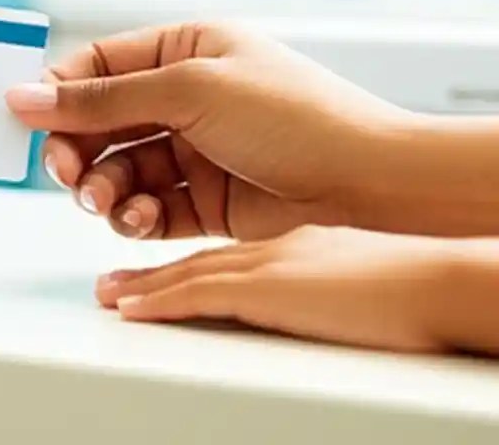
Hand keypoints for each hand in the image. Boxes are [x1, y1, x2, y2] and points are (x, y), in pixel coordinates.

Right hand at [6, 24, 409, 240]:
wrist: (363, 178)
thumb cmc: (292, 115)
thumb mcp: (186, 91)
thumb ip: (99, 99)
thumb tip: (24, 96)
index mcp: (182, 50)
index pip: (96, 65)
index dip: (57, 92)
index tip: (25, 119)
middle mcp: (182, 98)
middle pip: (97, 124)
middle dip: (75, 149)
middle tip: (64, 171)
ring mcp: (190, 150)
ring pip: (114, 171)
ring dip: (101, 188)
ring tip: (107, 201)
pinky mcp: (199, 201)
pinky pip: (143, 208)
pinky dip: (133, 216)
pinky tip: (142, 218)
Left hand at [95, 225, 498, 353]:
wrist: (442, 280)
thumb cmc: (414, 281)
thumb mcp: (347, 271)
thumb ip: (316, 276)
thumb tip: (303, 298)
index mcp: (290, 239)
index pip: (221, 249)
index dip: (180, 263)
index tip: (150, 277)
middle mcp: (270, 244)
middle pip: (193, 254)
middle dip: (145, 271)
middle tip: (109, 286)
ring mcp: (266, 260)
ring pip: (185, 269)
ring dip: (139, 285)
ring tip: (106, 298)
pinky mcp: (267, 284)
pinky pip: (196, 291)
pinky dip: (157, 300)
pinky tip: (130, 311)